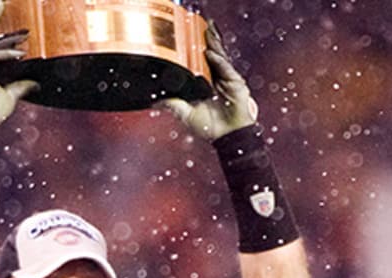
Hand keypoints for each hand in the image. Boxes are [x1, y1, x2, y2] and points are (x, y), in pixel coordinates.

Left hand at [163, 23, 258, 140]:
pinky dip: (218, 61)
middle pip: (211, 55)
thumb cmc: (211, 127)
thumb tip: (155, 102)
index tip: (188, 38)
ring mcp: (227, 80)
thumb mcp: (186, 115)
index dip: (196, 49)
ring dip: (213, 45)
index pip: (200, 61)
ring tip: (207, 33)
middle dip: (207, 41)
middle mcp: (216, 78)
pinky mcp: (236, 84)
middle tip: (201, 27)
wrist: (227, 137)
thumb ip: (173, 106)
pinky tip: (210, 53)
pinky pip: (226, 69)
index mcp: (206, 82)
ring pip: (220, 58)